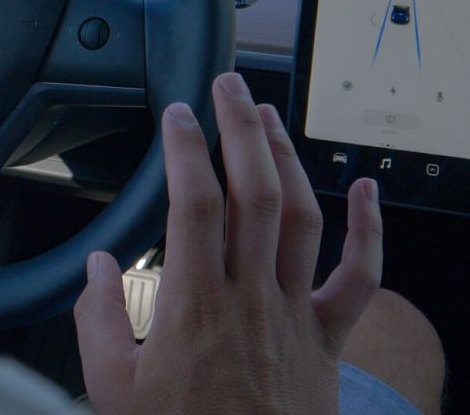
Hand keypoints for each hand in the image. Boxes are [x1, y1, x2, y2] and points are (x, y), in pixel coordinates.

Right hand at [75, 72, 381, 414]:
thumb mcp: (112, 388)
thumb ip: (98, 321)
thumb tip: (100, 266)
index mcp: (193, 306)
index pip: (193, 204)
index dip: (185, 149)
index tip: (177, 113)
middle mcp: (250, 299)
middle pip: (253, 192)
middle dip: (240, 128)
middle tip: (228, 85)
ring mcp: (294, 316)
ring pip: (301, 218)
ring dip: (287, 158)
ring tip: (268, 115)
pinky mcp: (327, 341)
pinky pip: (359, 280)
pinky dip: (370, 231)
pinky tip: (367, 188)